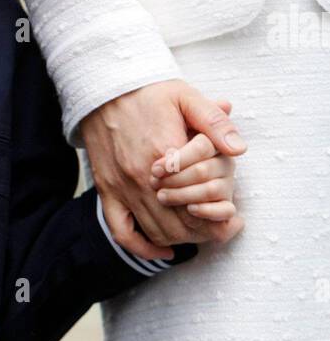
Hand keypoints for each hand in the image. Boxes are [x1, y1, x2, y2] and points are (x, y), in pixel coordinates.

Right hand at [80, 79, 246, 260]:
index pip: (198, 202)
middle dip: (203, 233)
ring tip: (196, 235)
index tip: (231, 220)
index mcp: (165, 156)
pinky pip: (122, 231)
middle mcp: (142, 179)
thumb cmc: (147, 93)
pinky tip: (160, 251)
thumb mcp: (186, 97)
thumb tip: (238, 149)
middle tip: (218, 230)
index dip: (217, 218)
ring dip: (179, 240)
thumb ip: (214, 122)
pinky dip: (142, 248)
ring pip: (155, 231)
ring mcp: (122, 188)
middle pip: (179, 224)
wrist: (102, 89)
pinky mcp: (106, 191)